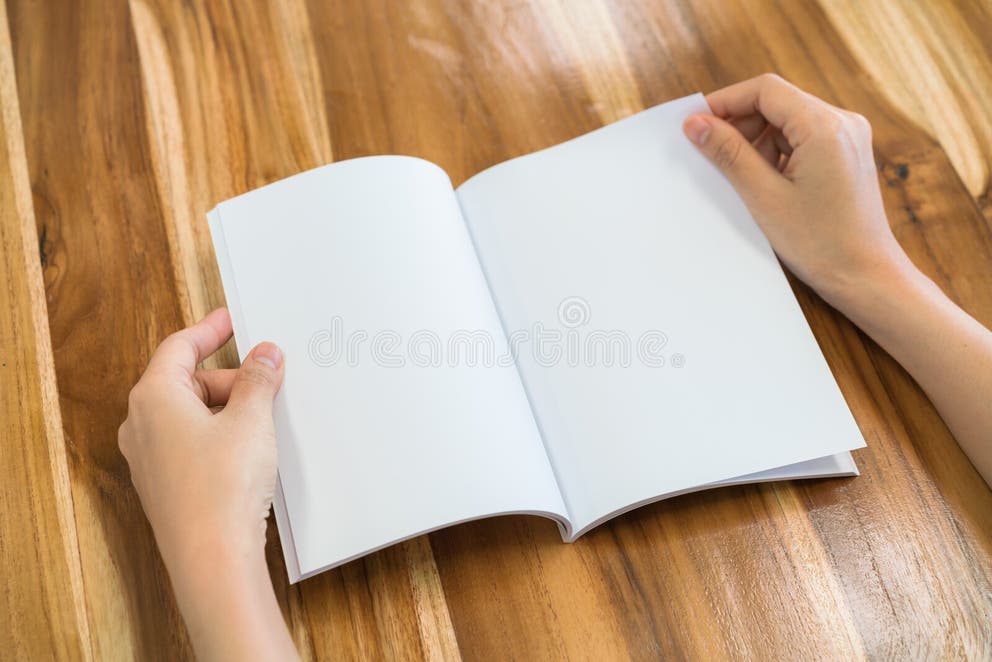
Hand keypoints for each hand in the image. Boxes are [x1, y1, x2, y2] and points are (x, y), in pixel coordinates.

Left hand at [119, 308, 297, 659]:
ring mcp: (151, 459)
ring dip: (229, 409)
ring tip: (266, 416)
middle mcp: (142, 426)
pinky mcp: (167, 486)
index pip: (179, 347)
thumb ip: (258, 380)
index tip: (229, 320)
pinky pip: (193, 445)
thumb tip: (264, 356)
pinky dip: (221, 436)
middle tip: (269, 377)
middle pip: (188, 381)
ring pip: (192, 415)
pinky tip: (251, 449)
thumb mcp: (251, 420)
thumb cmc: (222, 489)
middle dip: (231, 377)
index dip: (209, 330)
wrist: (212, 558)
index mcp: (154, 398)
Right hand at [682, 73, 912, 308]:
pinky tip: (766, 184)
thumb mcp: (763, 197)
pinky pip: (802, 139)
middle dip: (740, 124)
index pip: (765, 90)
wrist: (867, 277)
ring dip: (757, 142)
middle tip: (711, 155)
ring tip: (743, 179)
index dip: (725, 101)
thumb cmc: (821, 243)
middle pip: (776, 103)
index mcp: (825, 127)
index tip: (695, 124)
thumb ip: (728, 154)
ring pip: (787, 121)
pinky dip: (776, 154)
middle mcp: (842, 122)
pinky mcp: (846, 154)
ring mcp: (848, 137)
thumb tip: (696, 123)